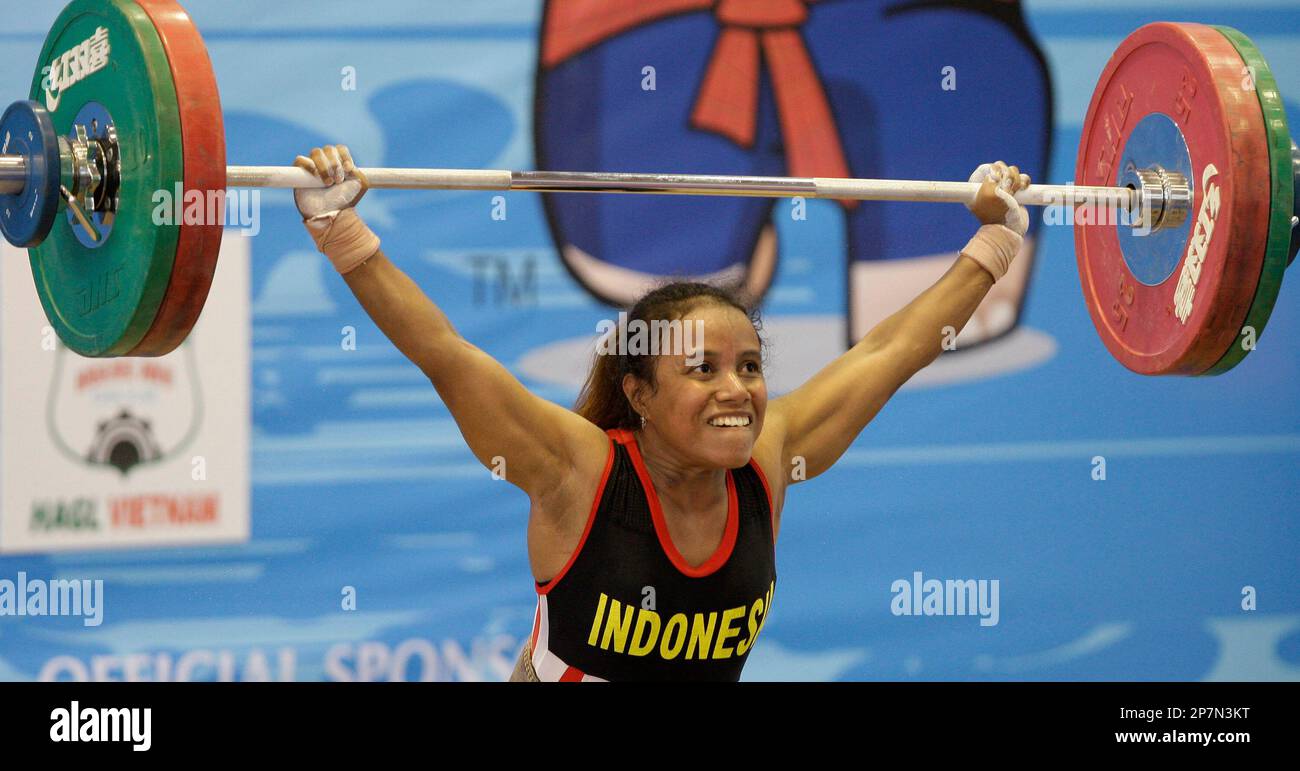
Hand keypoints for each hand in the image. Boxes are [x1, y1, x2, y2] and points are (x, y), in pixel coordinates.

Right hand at [292, 145, 379, 274]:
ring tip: (329, 182)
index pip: (340, 149)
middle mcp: (325, 163)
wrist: (331, 214)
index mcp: (339, 163)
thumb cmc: (344, 201)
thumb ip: (360, 173)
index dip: (345, 156)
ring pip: (316, 152)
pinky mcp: (298, 173)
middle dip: (336, 163)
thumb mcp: (358, 185)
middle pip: (328, 149)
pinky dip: (309, 164)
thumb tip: (355, 167)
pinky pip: (300, 159)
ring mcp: (311, 167)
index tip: (350, 169)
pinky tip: (316, 176)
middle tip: (339, 180)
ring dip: (325, 166)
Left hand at [965, 161, 1029, 235]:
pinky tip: (1023, 188)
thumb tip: (998, 172)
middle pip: (1000, 168)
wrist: (1009, 229)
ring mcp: (1003, 189)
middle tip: (1006, 187)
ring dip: (1015, 179)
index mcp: (976, 187)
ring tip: (1013, 192)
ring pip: (1012, 172)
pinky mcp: (1016, 192)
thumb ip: (991, 178)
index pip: (985, 168)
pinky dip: (1024, 181)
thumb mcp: (989, 194)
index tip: (996, 179)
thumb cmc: (996, 213)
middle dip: (1006, 174)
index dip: (993, 170)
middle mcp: (988, 187)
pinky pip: (1022, 179)